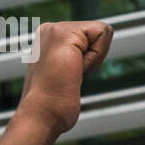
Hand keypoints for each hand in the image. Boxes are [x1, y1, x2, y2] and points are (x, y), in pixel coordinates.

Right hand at [16, 21, 113, 135]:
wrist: (41, 115)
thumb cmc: (53, 106)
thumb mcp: (64, 77)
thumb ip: (72, 62)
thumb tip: (80, 63)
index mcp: (48, 38)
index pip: (93, 37)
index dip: (92, 60)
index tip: (70, 75)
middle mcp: (49, 29)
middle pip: (100, 32)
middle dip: (96, 57)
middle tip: (71, 75)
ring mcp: (54, 29)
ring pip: (103, 31)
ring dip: (95, 58)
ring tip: (71, 73)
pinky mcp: (64, 34)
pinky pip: (102, 33)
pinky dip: (97, 55)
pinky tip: (75, 69)